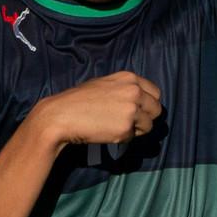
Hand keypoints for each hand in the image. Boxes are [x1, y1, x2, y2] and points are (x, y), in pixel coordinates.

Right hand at [27, 71, 162, 147]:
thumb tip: (136, 100)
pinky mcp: (125, 128)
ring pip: (149, 125)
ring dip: (136, 130)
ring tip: (115, 128)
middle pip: (156, 109)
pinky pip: (133, 137)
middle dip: (146, 118)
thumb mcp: (102, 84)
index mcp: (129, 78)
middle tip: (128, 122)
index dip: (148, 104)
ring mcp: (131, 110)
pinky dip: (123, 138)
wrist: (60, 116)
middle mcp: (134, 91)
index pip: (155, 92)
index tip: (138, 110)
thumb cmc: (76, 100)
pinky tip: (107, 133)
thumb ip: (123, 89)